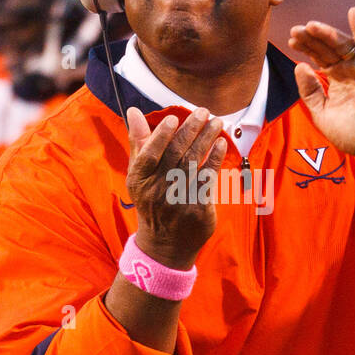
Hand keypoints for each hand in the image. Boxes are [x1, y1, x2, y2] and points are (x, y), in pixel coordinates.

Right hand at [125, 105, 226, 270]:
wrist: (165, 244)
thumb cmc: (151, 199)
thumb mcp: (140, 174)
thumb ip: (139, 141)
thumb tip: (133, 111)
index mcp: (139, 180)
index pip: (149, 154)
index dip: (161, 135)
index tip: (174, 118)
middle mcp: (157, 191)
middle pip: (175, 155)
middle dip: (191, 130)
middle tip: (203, 112)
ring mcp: (178, 201)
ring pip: (194, 163)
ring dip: (206, 139)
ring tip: (217, 122)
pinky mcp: (197, 209)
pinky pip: (208, 179)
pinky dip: (215, 159)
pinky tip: (220, 144)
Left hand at [288, 7, 354, 166]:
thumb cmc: (354, 134)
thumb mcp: (322, 114)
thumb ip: (310, 92)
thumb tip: (299, 66)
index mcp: (337, 80)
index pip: (320, 57)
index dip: (306, 47)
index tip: (291, 40)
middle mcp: (350, 71)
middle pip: (328, 48)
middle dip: (312, 39)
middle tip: (295, 30)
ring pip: (344, 45)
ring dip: (328, 34)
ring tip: (310, 26)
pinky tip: (353, 13)